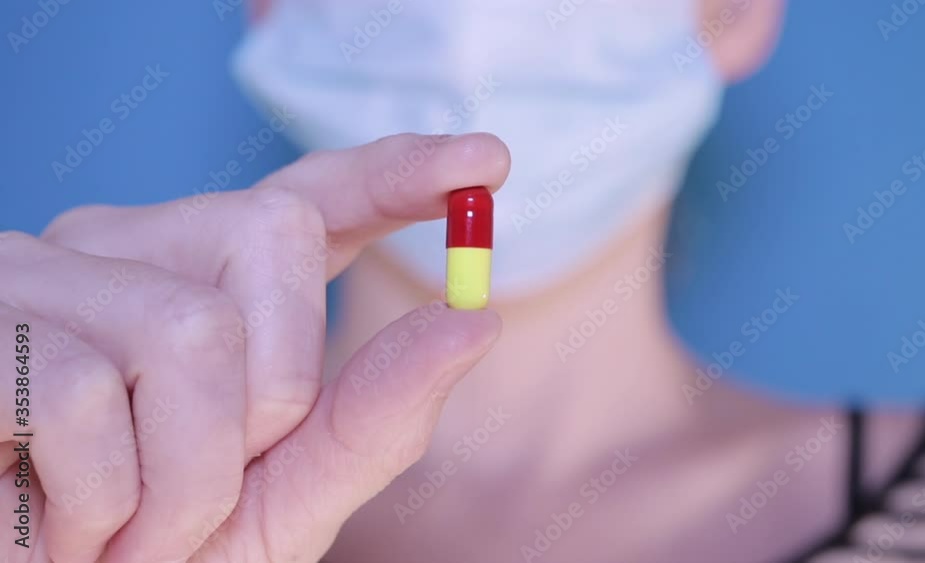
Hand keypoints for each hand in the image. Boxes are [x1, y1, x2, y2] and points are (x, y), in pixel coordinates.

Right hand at [1, 132, 508, 561]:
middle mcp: (132, 247)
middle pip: (273, 232)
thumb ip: (375, 416)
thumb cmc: (164, 555)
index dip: (396, 172)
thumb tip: (476, 322)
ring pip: (191, 329)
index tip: (483, 163)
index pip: (313, 198)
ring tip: (123, 530)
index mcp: (214, 285)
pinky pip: (88, 391)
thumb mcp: (289, 495)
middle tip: (208, 483)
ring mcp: (47, 271)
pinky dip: (99, 503)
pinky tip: (50, 527)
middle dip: (274, 391)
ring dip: (182, 482)